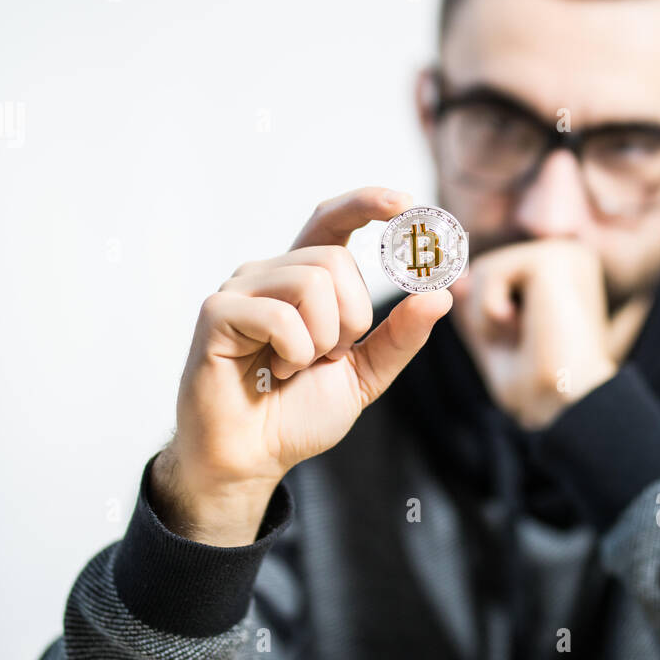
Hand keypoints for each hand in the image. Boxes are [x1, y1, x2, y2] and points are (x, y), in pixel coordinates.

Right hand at [154, 187, 452, 544]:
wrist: (250, 457)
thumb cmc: (296, 412)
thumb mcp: (365, 374)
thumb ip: (401, 336)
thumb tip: (441, 294)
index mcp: (304, 278)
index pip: (333, 218)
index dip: (367, 202)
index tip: (408, 203)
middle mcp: (270, 273)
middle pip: (336, 260)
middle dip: (351, 319)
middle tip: (329, 357)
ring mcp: (240, 288)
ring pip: (311, 282)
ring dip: (322, 340)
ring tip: (296, 367)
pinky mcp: (217, 312)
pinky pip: (281, 315)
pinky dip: (293, 354)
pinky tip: (275, 373)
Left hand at [448, 238, 616, 430]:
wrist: (569, 406)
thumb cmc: (539, 387)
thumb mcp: (495, 340)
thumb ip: (475, 305)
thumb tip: (458, 277)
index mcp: (564, 273)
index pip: (496, 279)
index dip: (486, 318)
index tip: (523, 347)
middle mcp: (569, 255)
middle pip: (486, 271)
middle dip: (486, 317)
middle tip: (528, 346)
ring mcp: (564, 252)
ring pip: (483, 271)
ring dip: (486, 318)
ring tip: (529, 339)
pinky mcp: (552, 259)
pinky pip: (488, 273)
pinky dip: (489, 311)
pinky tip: (524, 327)